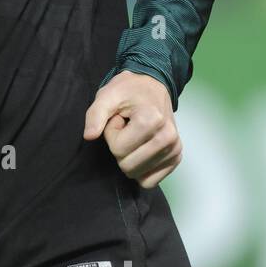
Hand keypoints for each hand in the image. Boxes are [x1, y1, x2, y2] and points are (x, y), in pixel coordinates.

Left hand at [82, 71, 182, 188]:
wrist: (152, 85)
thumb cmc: (128, 90)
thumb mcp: (107, 95)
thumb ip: (95, 115)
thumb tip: (89, 136)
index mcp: (152, 120)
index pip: (118, 149)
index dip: (112, 135)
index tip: (119, 120)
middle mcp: (168, 137)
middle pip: (128, 165)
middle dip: (120, 148)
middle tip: (126, 129)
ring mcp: (175, 148)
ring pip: (138, 175)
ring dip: (130, 157)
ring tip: (135, 135)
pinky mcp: (176, 157)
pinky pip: (150, 181)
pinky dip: (141, 169)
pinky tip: (143, 148)